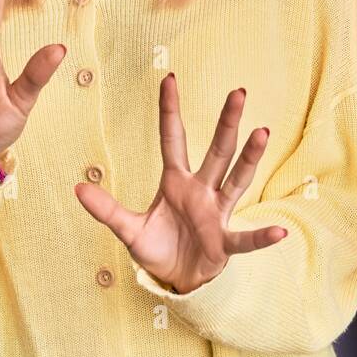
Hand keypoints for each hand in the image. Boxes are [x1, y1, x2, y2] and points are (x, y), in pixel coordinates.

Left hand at [74, 73, 286, 294]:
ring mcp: (217, 213)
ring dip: (249, 157)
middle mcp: (202, 190)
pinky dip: (262, 237)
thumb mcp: (129, 229)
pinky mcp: (224, 242)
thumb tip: (77, 188)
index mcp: (176, 181)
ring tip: (262, 132)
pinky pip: (245, 238)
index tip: (170, 79)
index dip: (170, 111)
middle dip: (226, 121)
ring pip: (236, 180)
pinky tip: (280, 232)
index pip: (174, 139)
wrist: (178, 277)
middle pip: (217, 150)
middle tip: (237, 92)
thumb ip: (107, 209)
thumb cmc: (159, 246)